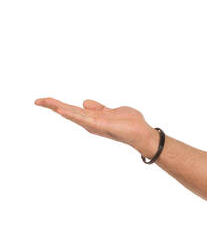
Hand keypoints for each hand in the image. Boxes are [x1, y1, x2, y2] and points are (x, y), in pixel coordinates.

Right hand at [33, 96, 156, 153]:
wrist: (142, 133)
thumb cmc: (129, 123)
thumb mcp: (111, 111)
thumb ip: (98, 108)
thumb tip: (84, 102)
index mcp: (91, 118)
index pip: (70, 109)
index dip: (56, 104)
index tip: (43, 100)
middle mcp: (89, 123)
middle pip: (67, 112)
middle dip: (52, 105)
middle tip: (36, 100)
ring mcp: (93, 124)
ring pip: (72, 114)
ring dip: (58, 108)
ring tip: (44, 102)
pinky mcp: (99, 125)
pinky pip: (83, 119)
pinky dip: (72, 114)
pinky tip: (61, 110)